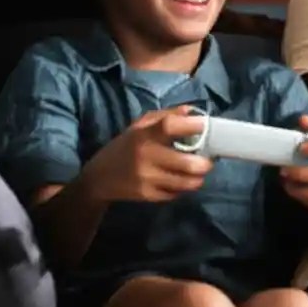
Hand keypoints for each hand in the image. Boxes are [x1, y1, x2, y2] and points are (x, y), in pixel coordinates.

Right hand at [82, 106, 212, 202]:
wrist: (98, 178)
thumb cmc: (125, 147)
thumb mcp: (139, 127)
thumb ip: (165, 116)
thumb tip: (192, 110)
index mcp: (143, 135)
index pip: (169, 127)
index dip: (191, 126)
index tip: (206, 126)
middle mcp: (145, 156)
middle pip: (187, 163)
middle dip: (205, 163)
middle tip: (209, 160)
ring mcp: (146, 178)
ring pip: (186, 182)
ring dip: (198, 178)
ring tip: (199, 172)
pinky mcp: (147, 195)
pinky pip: (175, 193)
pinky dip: (182, 188)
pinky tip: (179, 181)